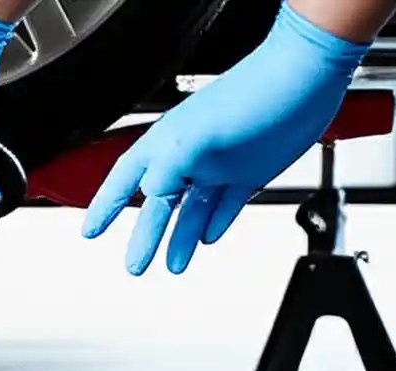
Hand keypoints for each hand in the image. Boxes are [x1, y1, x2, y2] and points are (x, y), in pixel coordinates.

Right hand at [82, 1, 369, 274]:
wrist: (304, 79)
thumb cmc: (251, 95)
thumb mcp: (196, 136)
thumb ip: (168, 167)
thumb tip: (149, 192)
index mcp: (167, 146)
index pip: (125, 182)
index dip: (106, 207)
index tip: (91, 230)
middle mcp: (189, 158)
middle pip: (158, 206)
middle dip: (144, 236)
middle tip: (135, 265)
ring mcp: (219, 166)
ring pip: (191, 211)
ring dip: (180, 239)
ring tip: (174, 266)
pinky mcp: (249, 171)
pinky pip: (226, 205)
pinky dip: (216, 223)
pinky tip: (209, 238)